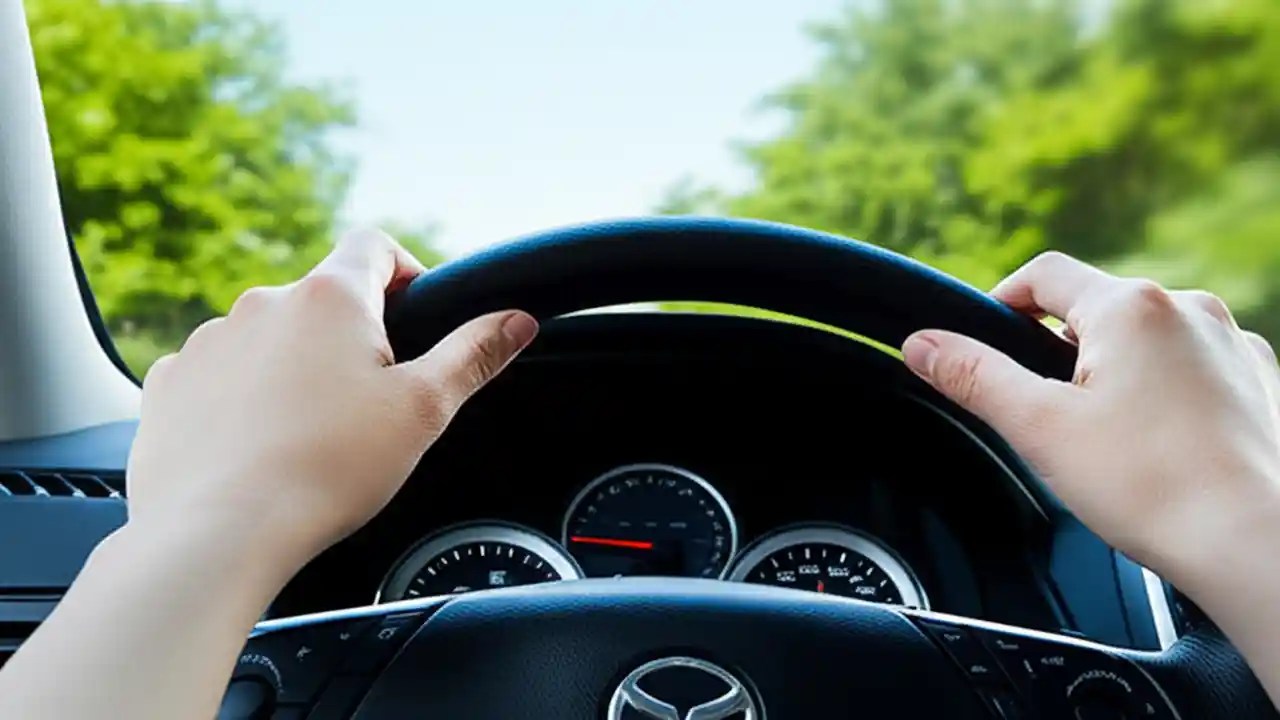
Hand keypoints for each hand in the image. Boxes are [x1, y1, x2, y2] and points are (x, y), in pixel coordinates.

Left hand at [126, 228, 537, 576]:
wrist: (219, 532)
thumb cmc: (328, 470)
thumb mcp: (424, 410)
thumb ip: (474, 355)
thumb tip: (516, 319)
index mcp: (330, 298)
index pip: (374, 245)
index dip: (404, 272)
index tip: (414, 317)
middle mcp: (262, 303)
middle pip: (322, 299)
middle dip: (350, 339)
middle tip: (370, 402)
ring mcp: (210, 341)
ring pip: (269, 338)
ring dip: (293, 367)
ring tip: (310, 433)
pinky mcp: (171, 384)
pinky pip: (218, 374)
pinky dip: (242, 397)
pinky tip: (259, 445)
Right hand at [901, 252, 1279, 592]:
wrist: (1254, 543)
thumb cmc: (1152, 487)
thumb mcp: (1038, 428)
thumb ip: (974, 377)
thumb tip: (921, 344)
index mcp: (1130, 306)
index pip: (1045, 273)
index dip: (1002, 300)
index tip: (985, 337)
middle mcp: (1189, 309)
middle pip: (1097, 308)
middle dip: (1061, 349)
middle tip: (1044, 411)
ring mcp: (1232, 344)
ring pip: (1147, 339)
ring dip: (1115, 370)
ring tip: (1105, 437)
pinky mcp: (1259, 381)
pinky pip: (1193, 367)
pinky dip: (1164, 392)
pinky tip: (1157, 445)